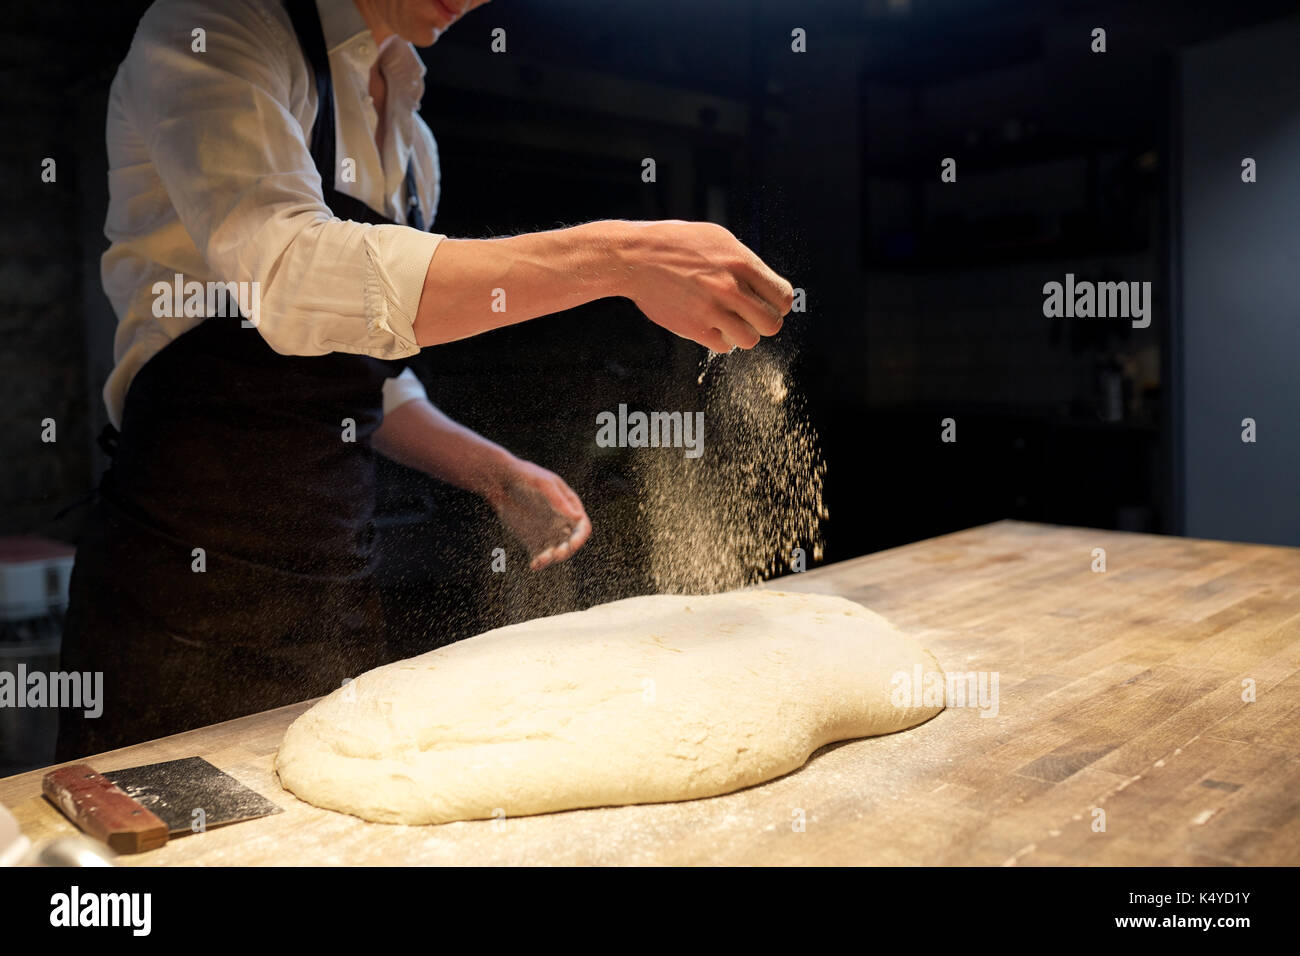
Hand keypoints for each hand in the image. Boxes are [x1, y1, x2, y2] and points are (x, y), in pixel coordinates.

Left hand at [487, 459, 590, 569]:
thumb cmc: (525, 476)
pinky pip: (540, 555)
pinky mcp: (533, 540)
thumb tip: (577, 517)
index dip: (580, 537)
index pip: (582, 526)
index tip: (571, 544)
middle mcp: (562, 522)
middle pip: (571, 543)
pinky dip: (539, 563)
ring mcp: (548, 532)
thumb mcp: (543, 484)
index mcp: (570, 507)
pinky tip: (534, 565)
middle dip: (566, 551)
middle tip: (556, 554)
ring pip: (557, 552)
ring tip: (541, 560)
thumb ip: (559, 500)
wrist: (500, 481)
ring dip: (552, 559)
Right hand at [618, 220, 793, 352]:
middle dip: (764, 323)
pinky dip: (719, 340)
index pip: (783, 296)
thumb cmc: (675, 244)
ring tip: (728, 322)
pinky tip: (710, 326)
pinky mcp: (694, 327)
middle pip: (771, 324)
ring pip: (749, 339)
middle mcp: (731, 287)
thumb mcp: (717, 239)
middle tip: (750, 317)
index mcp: (741, 262)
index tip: (767, 304)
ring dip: (741, 333)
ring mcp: (712, 309)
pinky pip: (723, 346)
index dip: (778, 304)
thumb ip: (743, 261)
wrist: (636, 258)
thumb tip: (765, 282)